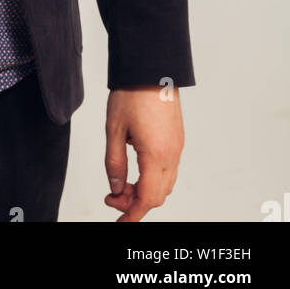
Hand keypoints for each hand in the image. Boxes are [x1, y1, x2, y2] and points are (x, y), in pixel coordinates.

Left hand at [104, 86, 183, 221]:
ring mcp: (177, 146)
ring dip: (145, 189)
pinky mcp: (177, 138)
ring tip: (122, 181)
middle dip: (135, 202)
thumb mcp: (114, 129)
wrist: (151, 66)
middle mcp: (172, 154)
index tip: (119, 222)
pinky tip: (135, 164)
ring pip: (165, 183)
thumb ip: (114, 163)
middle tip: (112, 196)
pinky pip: (168, 168)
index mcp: (156, 155)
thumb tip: (116, 188)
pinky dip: (153, 176)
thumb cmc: (132, 93)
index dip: (132, 214)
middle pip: (158, 195)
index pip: (148, 199)